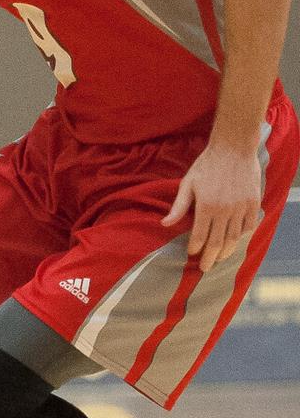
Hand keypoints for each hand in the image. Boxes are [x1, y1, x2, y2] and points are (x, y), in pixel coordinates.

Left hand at [165, 141, 262, 271]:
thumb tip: (164, 224)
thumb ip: (178, 207)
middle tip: (206, 268)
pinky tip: (235, 241)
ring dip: (227, 250)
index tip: (191, 255)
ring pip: (235, 237)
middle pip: (218, 242)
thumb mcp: (187, 184)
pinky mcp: (254, 203)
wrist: (233, 148)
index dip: (195, 248)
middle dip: (211, 257)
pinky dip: (242, 235)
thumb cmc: (206, 165)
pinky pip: (249, 225)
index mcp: (207, 206)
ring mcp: (242, 207)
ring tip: (220, 258)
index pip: (200, 235)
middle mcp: (225, 210)